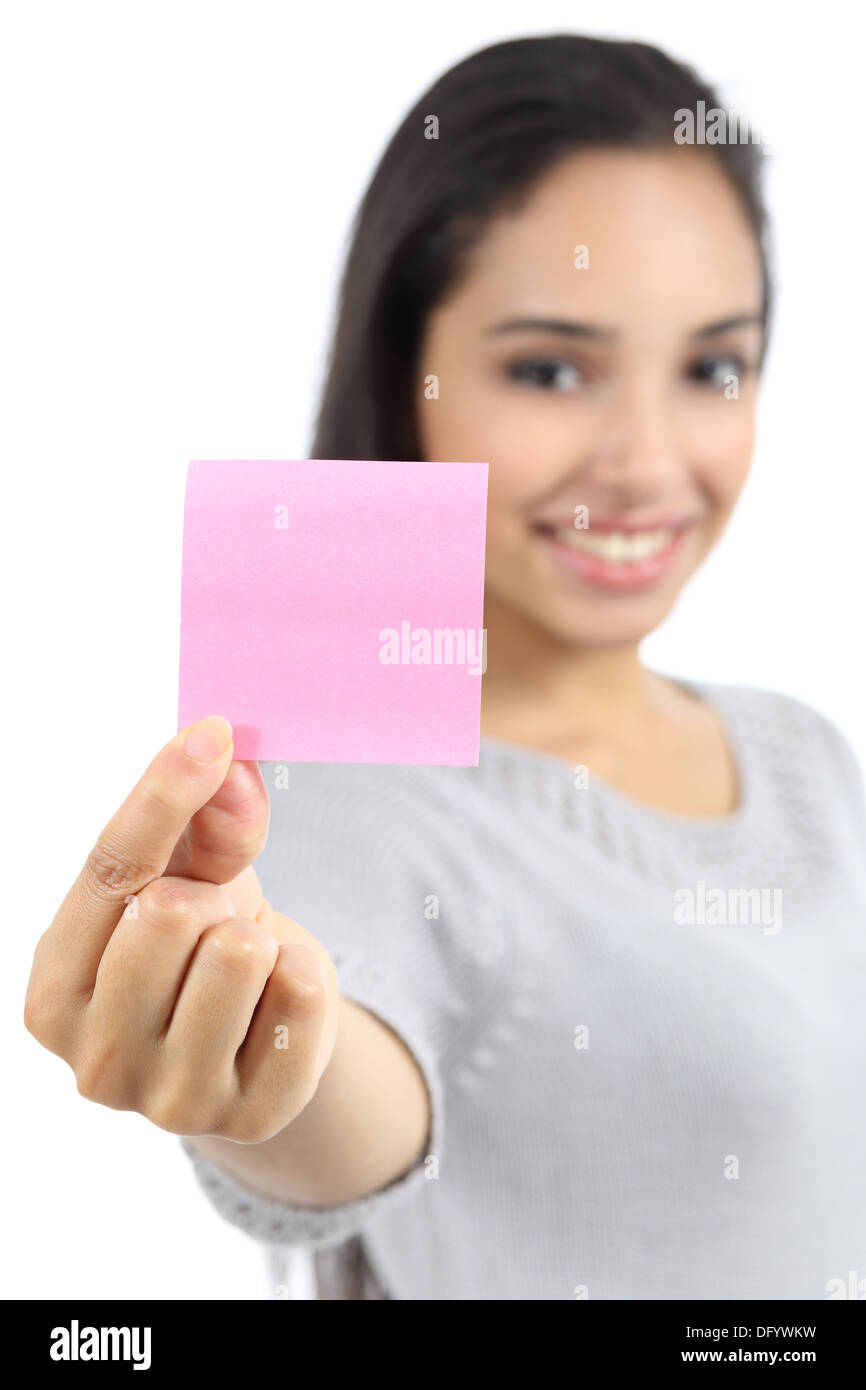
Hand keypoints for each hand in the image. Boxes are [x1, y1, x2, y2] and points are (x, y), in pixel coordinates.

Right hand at [24, 717, 338, 1143]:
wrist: (254, 1041)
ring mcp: (168, 1101)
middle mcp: (94, 1058)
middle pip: (171, 912)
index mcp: (55, 986)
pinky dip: (304, 979)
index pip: (108, 871)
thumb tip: (228, 764)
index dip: (162, 794)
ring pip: (237, 954)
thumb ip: (207, 821)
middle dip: (212, 896)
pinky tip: (277, 1005)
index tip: (212, 733)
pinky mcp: (250, 1117)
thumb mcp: (193, 877)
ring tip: (244, 970)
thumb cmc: (202, 945)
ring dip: (258, 941)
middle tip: (214, 926)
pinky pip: (299, 999)